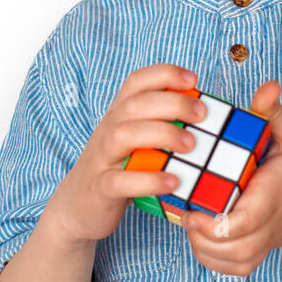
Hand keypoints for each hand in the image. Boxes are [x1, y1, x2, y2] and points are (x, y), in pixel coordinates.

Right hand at [47, 63, 204, 245]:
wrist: (76, 207)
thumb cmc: (117, 170)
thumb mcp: (134, 143)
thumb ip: (159, 126)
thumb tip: (205, 116)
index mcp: (118, 115)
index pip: (136, 81)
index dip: (165, 74)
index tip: (193, 80)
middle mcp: (108, 130)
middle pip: (135, 104)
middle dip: (173, 103)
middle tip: (202, 114)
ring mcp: (102, 159)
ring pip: (124, 135)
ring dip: (161, 134)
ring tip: (191, 145)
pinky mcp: (101, 188)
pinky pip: (121, 180)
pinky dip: (148, 179)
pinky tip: (173, 181)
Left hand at [179, 80, 281, 275]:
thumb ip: (274, 112)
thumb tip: (266, 87)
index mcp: (274, 192)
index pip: (246, 221)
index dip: (215, 224)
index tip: (193, 211)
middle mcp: (271, 221)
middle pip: (237, 249)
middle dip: (204, 239)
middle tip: (184, 213)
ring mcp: (269, 238)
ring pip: (236, 262)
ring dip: (206, 251)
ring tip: (190, 223)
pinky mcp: (265, 246)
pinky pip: (239, 267)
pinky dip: (216, 262)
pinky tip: (201, 238)